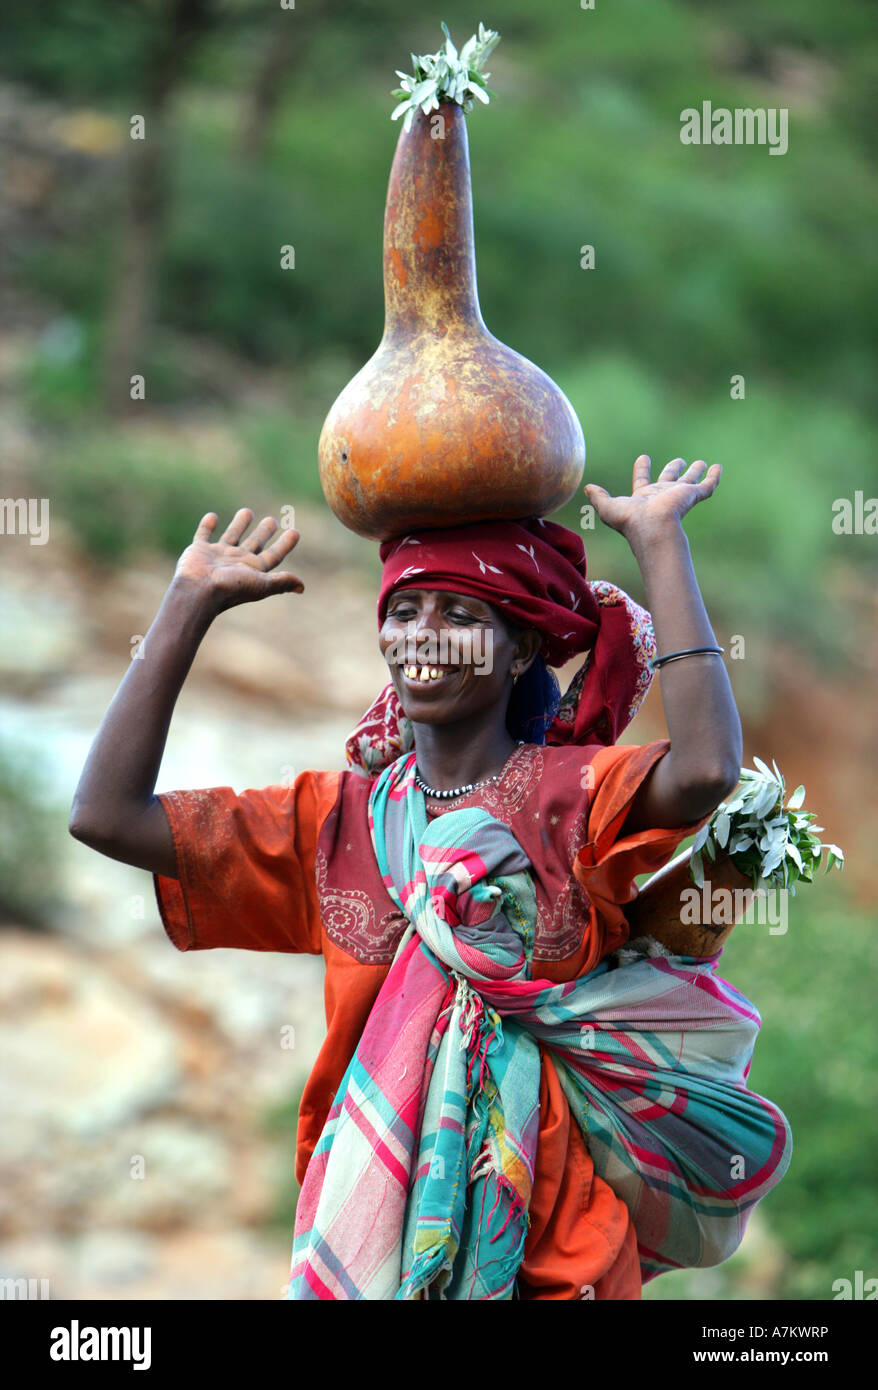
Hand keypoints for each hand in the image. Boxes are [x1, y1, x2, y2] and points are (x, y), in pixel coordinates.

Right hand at [173, 508, 303, 614]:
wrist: (199, 590)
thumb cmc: (230, 588)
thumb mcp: (261, 585)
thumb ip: (281, 582)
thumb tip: (302, 587)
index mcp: (253, 570)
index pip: (274, 555)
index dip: (285, 545)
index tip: (295, 532)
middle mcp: (237, 563)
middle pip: (254, 544)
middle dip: (264, 533)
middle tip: (272, 520)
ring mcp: (218, 556)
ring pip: (232, 536)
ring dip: (239, 525)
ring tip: (247, 511)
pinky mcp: (199, 550)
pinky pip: (203, 534)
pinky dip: (207, 525)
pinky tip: (212, 516)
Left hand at [584, 456, 720, 543]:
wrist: (652, 528)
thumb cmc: (630, 521)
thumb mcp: (607, 507)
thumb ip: (598, 497)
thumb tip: (586, 488)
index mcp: (643, 497)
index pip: (643, 480)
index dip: (642, 469)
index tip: (643, 457)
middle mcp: (662, 495)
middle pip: (669, 479)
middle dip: (673, 469)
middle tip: (679, 461)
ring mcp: (678, 496)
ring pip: (690, 481)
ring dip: (695, 472)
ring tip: (702, 463)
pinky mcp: (692, 496)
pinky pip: (707, 485)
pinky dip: (714, 477)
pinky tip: (719, 467)